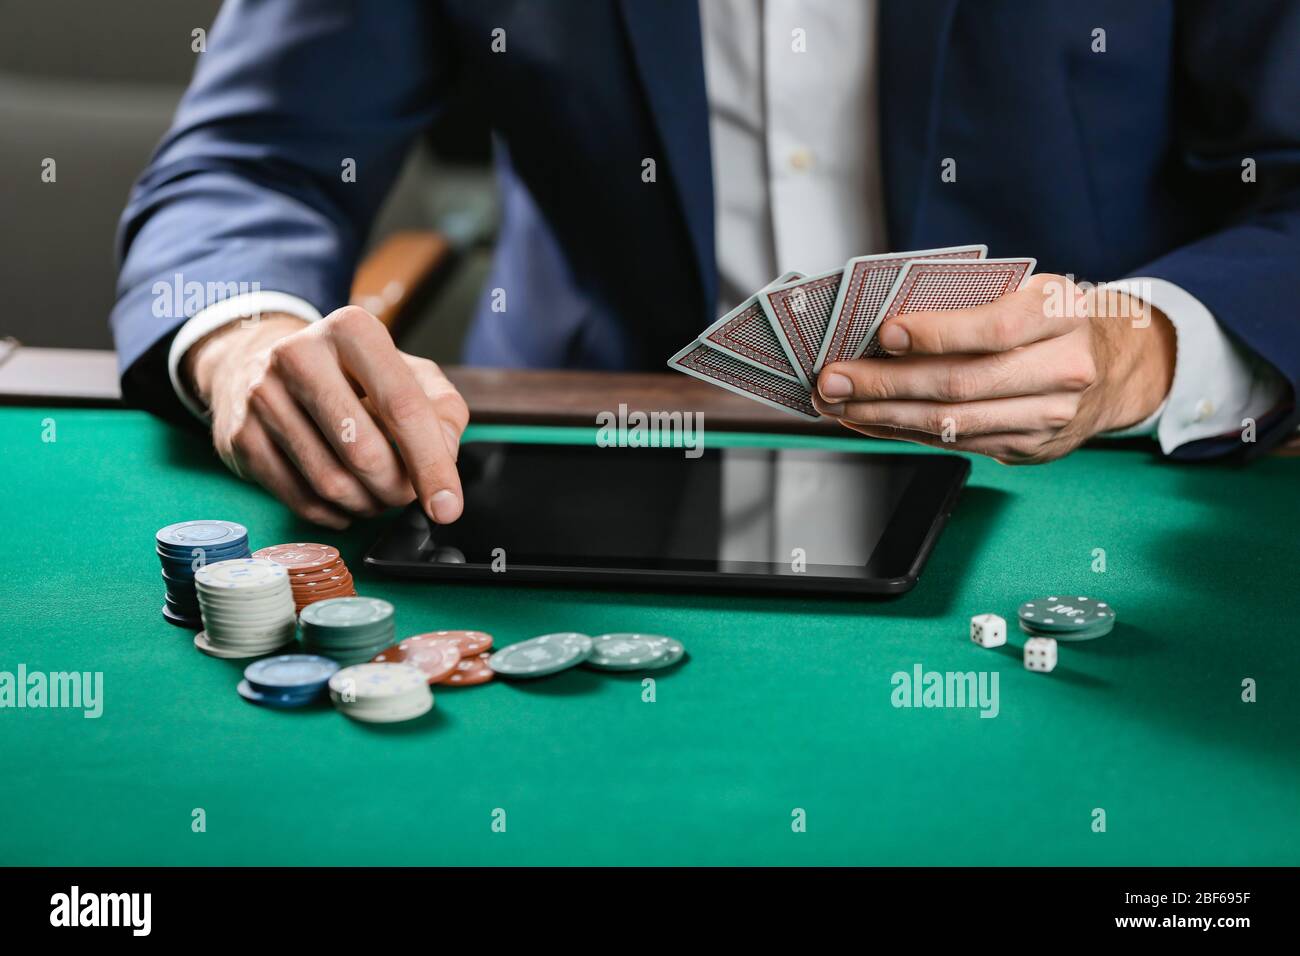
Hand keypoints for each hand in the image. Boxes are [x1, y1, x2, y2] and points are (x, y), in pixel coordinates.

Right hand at [186, 306, 467, 527]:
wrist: (259, 364)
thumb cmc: (352, 375)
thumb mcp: (409, 373)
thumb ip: (443, 411)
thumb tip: (442, 462)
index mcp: (352, 330)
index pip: (403, 407)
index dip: (432, 465)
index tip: (448, 507)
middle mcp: (300, 355)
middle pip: (365, 452)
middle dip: (396, 489)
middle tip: (406, 496)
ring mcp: (263, 395)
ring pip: (331, 482)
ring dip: (367, 504)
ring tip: (377, 496)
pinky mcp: (241, 435)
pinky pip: (300, 498)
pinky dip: (333, 514)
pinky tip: (347, 505)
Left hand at [812, 274, 1175, 462]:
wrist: (1114, 366)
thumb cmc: (1050, 319)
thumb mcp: (1027, 291)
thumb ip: (971, 302)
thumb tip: (885, 325)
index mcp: (1062, 314)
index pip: (996, 328)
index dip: (937, 332)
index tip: (885, 332)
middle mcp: (1064, 368)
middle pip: (962, 384)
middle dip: (886, 384)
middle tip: (835, 379)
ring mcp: (1051, 416)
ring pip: (954, 423)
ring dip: (884, 416)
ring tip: (840, 404)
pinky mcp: (1032, 448)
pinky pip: (958, 444)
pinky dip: (906, 433)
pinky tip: (871, 420)